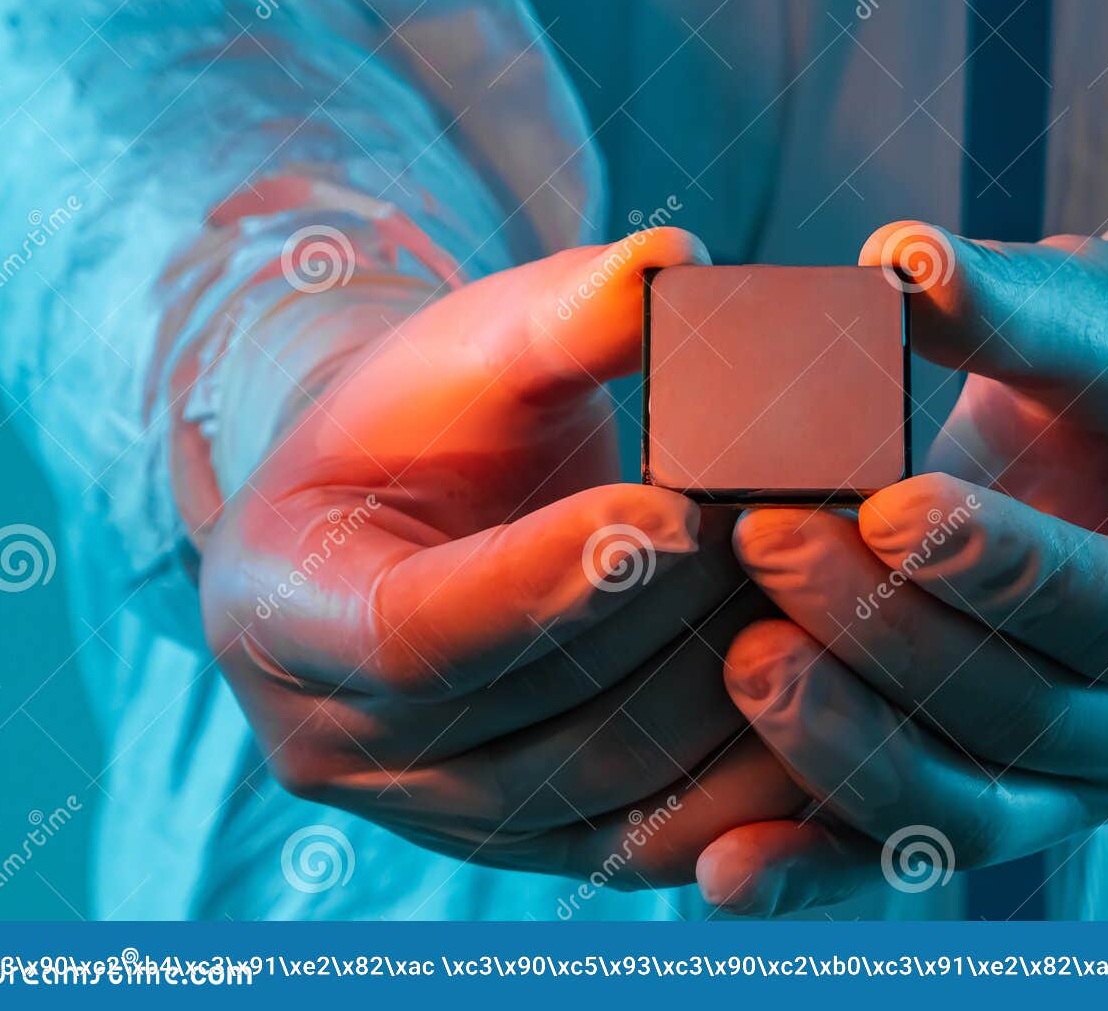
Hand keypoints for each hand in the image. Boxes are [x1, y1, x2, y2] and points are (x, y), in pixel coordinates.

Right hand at [200, 228, 802, 886]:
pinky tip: (823, 678)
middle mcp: (340, 745)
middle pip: (534, 726)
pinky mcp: (532, 846)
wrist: (412, 511)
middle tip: (786, 529)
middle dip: (670, 623)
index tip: (674, 507)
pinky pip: (654, 842)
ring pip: (610, 793)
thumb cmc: (431, 416)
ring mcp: (437, 816)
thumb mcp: (478, 346)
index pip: (421, 633)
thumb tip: (675, 261)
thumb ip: (566, 313)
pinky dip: (749, 776)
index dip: (551, 580)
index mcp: (285, 614)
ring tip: (812, 586)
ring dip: (726, 692)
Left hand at [698, 221, 1107, 912]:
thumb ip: (1013, 306)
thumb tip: (896, 258)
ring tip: (741, 655)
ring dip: (849, 745)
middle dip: (894, 634)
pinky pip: (920, 853)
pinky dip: (824, 866)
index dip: (1011, 565)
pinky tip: (720, 870)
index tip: (886, 502)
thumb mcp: (1106, 317)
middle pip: (1040, 714)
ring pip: (978, 808)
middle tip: (766, 536)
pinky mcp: (1021, 806)